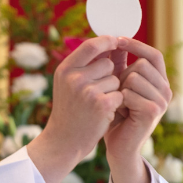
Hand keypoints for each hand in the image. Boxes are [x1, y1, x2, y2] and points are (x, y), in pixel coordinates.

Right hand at [27, 36, 123, 182]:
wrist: (63, 141)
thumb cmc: (69, 110)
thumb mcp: (69, 84)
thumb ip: (86, 64)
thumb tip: (112, 42)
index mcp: (65, 70)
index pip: (90, 45)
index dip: (106, 41)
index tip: (116, 42)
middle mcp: (74, 78)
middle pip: (107, 63)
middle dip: (109, 75)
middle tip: (97, 92)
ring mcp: (87, 91)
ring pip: (115, 80)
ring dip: (112, 91)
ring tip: (97, 104)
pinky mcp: (101, 105)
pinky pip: (120, 94)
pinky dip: (116, 104)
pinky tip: (103, 113)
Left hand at [104, 38, 171, 182]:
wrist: (119, 147)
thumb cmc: (118, 117)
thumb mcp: (119, 86)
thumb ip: (120, 65)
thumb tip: (116, 40)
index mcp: (161, 83)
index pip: (154, 55)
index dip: (137, 45)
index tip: (118, 39)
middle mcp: (166, 90)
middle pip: (142, 64)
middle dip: (124, 76)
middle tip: (119, 94)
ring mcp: (162, 102)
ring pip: (134, 77)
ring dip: (120, 90)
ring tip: (120, 105)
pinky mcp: (153, 112)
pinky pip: (129, 93)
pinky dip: (119, 102)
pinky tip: (121, 113)